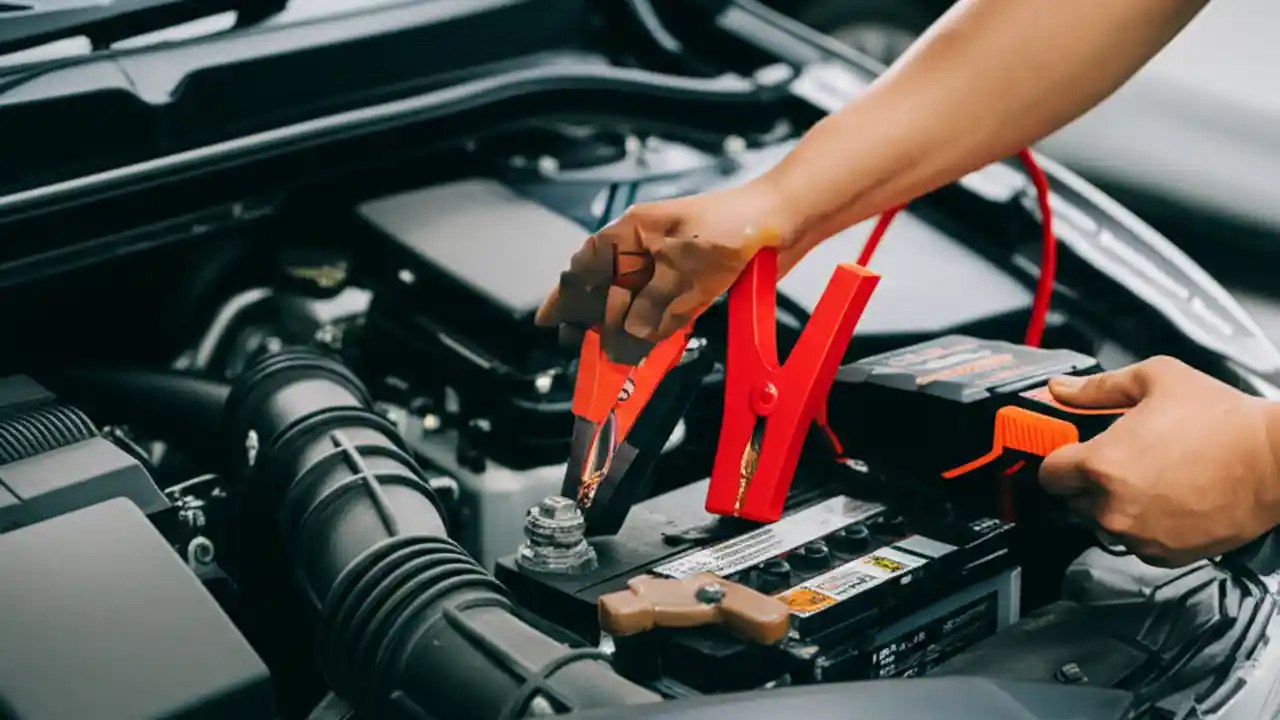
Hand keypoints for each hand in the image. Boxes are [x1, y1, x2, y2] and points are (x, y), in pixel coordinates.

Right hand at [534, 178, 805, 361]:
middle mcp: (646, 247)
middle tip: (585, 352)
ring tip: (615, 358)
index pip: (586, 268)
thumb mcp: (686, 270)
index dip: (566, 297)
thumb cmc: (736, 224)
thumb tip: (627, 335)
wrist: (785, 220)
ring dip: (627, 330)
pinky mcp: (693, 281)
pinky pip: (664, 311)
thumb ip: (654, 306)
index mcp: (632, 232)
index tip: (550, 322)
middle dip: (597, 322)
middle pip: (609, 290)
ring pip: (636, 304)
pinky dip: (656, 330)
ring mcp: (669, 264)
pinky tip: (649, 346)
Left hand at [1039, 356, 1279, 566]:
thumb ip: (1098, 388)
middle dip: (1089, 482)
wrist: (1276, 461)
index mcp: (1101, 465)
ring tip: (1151, 479)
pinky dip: (1143, 527)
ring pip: (1102, 524)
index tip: (1075, 453)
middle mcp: (1112, 508)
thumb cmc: (1222, 420)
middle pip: (1072, 501)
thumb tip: (1059, 389)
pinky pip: (1135, 543)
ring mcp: (1138, 537)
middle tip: (1122, 461)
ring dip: (1115, 506)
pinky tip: (1169, 501)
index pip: (1049, 474)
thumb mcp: (1155, 380)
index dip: (1060, 460)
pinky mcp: (1164, 556)